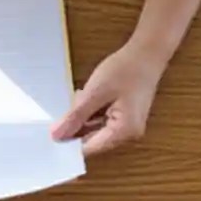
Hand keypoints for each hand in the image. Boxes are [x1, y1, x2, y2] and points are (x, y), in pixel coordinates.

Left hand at [51, 42, 162, 156]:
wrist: (147, 52)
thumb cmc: (125, 70)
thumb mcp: (95, 93)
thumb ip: (75, 117)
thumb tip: (57, 136)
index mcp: (123, 132)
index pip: (89, 148)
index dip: (68, 143)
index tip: (52, 133)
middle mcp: (128, 134)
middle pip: (92, 139)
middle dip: (77, 124)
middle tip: (71, 104)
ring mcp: (128, 126)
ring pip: (95, 129)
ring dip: (84, 115)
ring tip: (83, 94)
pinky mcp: (126, 116)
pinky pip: (102, 120)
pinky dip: (92, 110)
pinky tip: (89, 95)